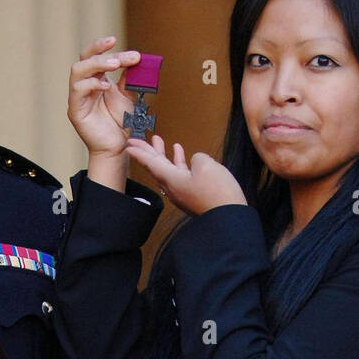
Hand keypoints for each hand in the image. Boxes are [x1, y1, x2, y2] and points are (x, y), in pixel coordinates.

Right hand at [68, 36, 140, 158]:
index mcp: (96, 80)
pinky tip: (106, 87)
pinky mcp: (75, 110)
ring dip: (96, 64)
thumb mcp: (128, 96)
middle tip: (119, 55)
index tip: (125, 46)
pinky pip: (77, 90)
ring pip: (77, 70)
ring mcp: (78, 98)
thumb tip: (136, 59)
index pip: (96, 56)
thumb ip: (128, 79)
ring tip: (114, 64)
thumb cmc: (121, 124)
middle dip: (100, 52)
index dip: (106, 48)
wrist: (117, 147)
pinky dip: (92, 84)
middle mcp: (84, 86)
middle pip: (84, 58)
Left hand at [124, 134, 247, 215]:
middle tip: (137, 140)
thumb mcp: (206, 165)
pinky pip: (180, 175)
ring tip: (158, 140)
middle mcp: (173, 188)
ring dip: (162, 154)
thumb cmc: (217, 193)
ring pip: (167, 170)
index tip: (129, 145)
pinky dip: (178, 163)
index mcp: (172, 180)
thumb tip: (196, 162)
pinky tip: (180, 154)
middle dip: (148, 151)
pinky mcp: (192, 196)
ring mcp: (182, 193)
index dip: (140, 153)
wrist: (229, 218)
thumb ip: (197, 158)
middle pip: (156, 166)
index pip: (151, 163)